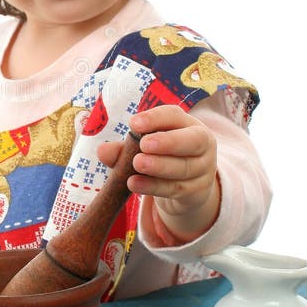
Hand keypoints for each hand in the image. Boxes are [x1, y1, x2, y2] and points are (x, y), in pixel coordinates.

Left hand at [97, 105, 219, 240]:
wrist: (187, 185)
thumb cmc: (162, 157)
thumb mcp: (142, 149)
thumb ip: (123, 148)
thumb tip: (102, 151)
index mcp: (187, 124)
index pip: (174, 116)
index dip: (155, 118)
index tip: (133, 124)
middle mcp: (202, 143)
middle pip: (192, 140)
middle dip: (167, 142)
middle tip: (144, 145)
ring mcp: (204, 168)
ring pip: (185, 167)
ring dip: (159, 166)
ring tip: (137, 164)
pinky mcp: (198, 191)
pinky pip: (177, 188)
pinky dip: (154, 187)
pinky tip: (135, 184)